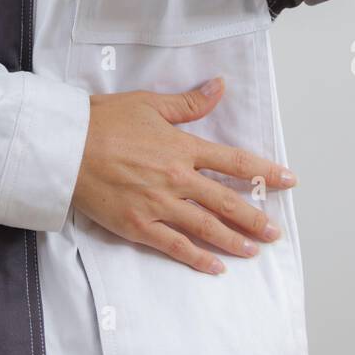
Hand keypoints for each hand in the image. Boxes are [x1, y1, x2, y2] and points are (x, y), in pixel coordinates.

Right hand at [71, 76, 296, 273]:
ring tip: (254, 250)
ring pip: (206, 228)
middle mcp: (177, 178)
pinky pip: (175, 246)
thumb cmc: (105, 120)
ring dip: (234, 241)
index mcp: (182, 147)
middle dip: (255, 218)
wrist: (66, 145)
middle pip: (226, 202)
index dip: (265, 172)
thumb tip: (219, 86)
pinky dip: (198, 259)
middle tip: (275, 232)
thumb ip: (189, 103)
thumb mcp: (150, 104)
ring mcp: (159, 205)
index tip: (288, 180)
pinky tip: (215, 268)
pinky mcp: (139, 226)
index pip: (235, 163)